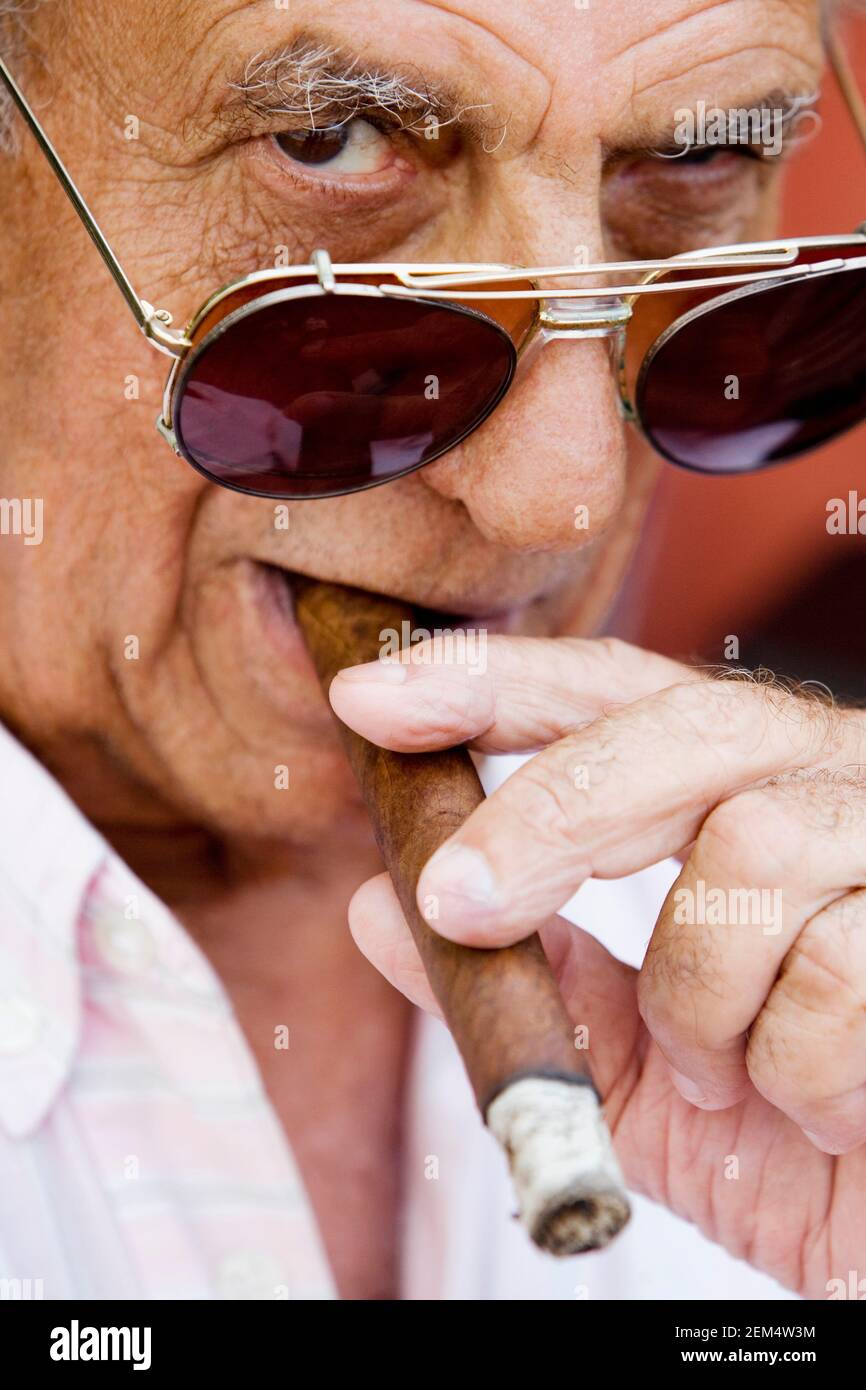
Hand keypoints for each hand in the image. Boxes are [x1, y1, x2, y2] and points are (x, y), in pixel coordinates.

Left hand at [331, 635, 865, 1297]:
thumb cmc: (777, 1139)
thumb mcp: (630, 1065)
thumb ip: (531, 982)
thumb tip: (375, 910)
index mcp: (748, 789)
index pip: (616, 692)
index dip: (493, 684)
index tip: (371, 701)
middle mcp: (829, 783)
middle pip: (682, 727)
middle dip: (548, 816)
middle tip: (454, 904)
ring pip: (748, 856)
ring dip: (697, 1002)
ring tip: (723, 1080)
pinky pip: (832, 971)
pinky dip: (791, 1070)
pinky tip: (822, 1112)